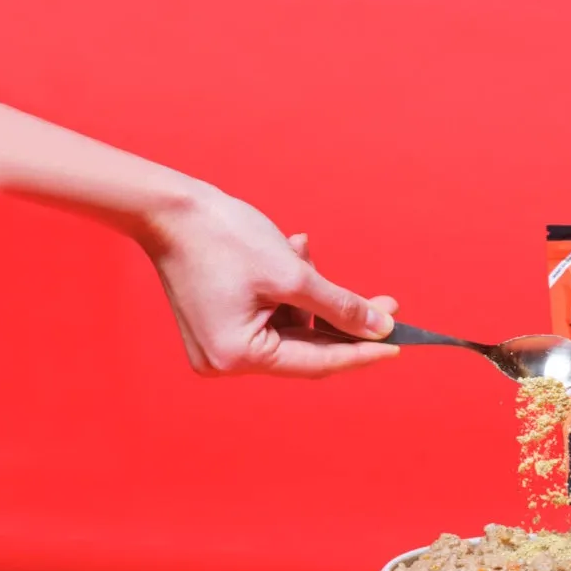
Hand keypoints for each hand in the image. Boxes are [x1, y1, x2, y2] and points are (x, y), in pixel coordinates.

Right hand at [141, 186, 400, 377]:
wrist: (169, 208)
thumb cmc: (225, 237)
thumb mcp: (293, 274)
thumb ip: (340, 307)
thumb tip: (381, 328)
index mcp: (238, 356)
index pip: (318, 363)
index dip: (363, 353)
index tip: (401, 345)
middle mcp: (225, 361)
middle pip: (306, 348)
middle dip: (343, 319)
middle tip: (388, 303)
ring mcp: (219, 345)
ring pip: (292, 327)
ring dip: (311, 293)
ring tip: (301, 251)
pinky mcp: (219, 325)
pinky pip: (271, 316)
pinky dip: (289, 290)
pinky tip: (290, 252)